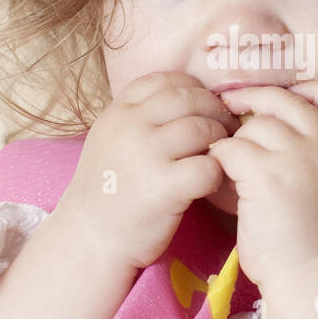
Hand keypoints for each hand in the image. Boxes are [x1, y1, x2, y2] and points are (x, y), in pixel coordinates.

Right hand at [51, 71, 238, 272]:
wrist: (90, 238)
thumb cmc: (108, 190)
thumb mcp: (110, 139)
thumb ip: (139, 116)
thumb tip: (186, 97)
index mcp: (119, 112)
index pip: (166, 80)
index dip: (194, 88)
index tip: (204, 105)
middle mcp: (131, 127)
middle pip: (190, 99)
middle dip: (215, 111)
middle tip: (227, 128)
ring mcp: (147, 155)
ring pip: (202, 128)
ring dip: (220, 140)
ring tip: (222, 154)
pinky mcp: (165, 187)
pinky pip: (208, 166)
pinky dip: (217, 172)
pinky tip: (211, 181)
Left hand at [206, 80, 317, 293]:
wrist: (310, 277)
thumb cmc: (312, 240)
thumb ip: (316, 156)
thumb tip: (275, 129)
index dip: (312, 90)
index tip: (291, 93)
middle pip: (287, 100)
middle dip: (255, 98)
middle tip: (230, 104)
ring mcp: (297, 158)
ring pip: (254, 125)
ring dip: (235, 139)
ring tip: (228, 159)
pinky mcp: (267, 175)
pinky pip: (231, 149)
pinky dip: (219, 158)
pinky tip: (219, 175)